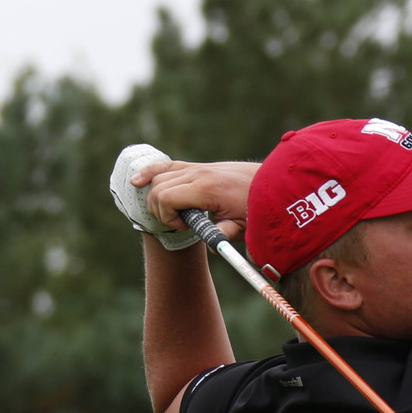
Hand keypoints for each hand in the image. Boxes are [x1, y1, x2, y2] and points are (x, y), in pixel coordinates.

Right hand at [132, 159, 256, 241]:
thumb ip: (224, 234)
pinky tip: (136, 180)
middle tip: (181, 223)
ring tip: (166, 212)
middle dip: (160, 210)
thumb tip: (213, 246)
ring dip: (155, 195)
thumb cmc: (259, 207)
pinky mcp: (200, 167)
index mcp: (207, 188)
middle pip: (158, 188)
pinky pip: (169, 166)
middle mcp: (199, 174)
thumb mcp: (245, 226)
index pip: (166, 197)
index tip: (187, 227)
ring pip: (160, 176)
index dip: (168, 217)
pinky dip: (152, 172)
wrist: (274, 183)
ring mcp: (199, 168)